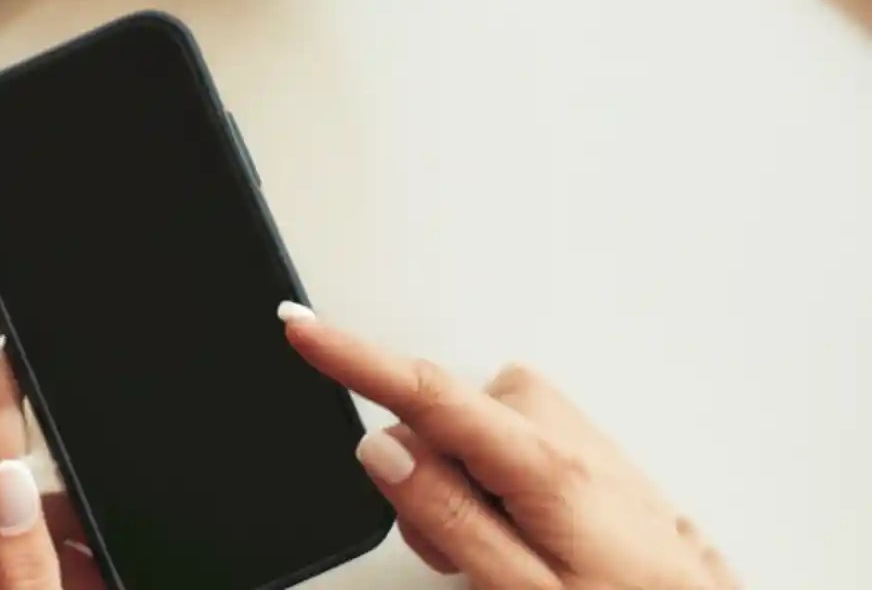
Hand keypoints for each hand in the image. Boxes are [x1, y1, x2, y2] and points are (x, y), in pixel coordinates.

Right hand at [279, 304, 738, 589]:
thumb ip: (446, 515)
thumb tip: (384, 448)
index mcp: (541, 463)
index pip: (425, 393)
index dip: (351, 356)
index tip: (302, 324)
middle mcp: (559, 431)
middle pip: (439, 423)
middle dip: (427, 483)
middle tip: (465, 554)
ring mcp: (572, 434)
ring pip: (465, 438)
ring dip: (461, 491)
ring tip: (504, 552)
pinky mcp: (577, 444)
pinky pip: (500, 444)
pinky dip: (490, 484)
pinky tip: (523, 533)